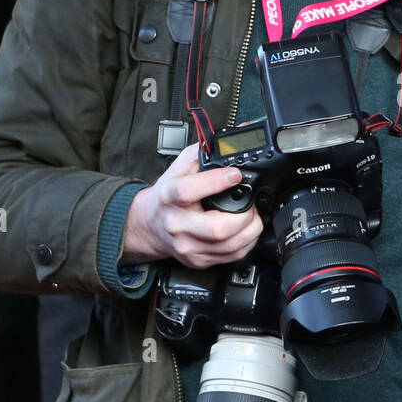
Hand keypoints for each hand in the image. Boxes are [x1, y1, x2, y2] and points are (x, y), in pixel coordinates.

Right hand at [121, 144, 262, 267]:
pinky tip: (246, 231)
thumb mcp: (180, 167)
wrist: (150, 225)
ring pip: (230, 246)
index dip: (215, 182)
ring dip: (251, 229)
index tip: (235, 174)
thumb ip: (205, 151)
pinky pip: (232, 256)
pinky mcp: (198, 260)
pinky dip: (247, 243)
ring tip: (251, 216)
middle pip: (217, 228)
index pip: (188, 191)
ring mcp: (187, 246)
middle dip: (245, 215)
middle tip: (251, 204)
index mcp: (169, 197)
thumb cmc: (167, 196)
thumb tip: (234, 140)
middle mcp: (177, 224)